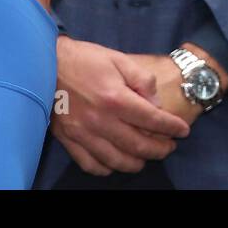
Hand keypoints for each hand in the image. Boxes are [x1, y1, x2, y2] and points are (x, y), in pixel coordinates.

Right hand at [50, 37, 189, 175]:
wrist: (45, 63)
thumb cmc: (85, 59)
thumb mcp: (119, 59)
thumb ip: (142, 80)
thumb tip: (156, 104)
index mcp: (115, 98)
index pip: (152, 120)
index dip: (171, 128)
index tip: (182, 131)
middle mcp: (101, 121)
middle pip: (138, 146)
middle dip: (159, 149)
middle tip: (169, 147)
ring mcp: (83, 134)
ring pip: (117, 161)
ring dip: (137, 162)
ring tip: (146, 156)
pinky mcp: (69, 140)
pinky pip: (91, 165)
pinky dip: (107, 168)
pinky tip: (116, 161)